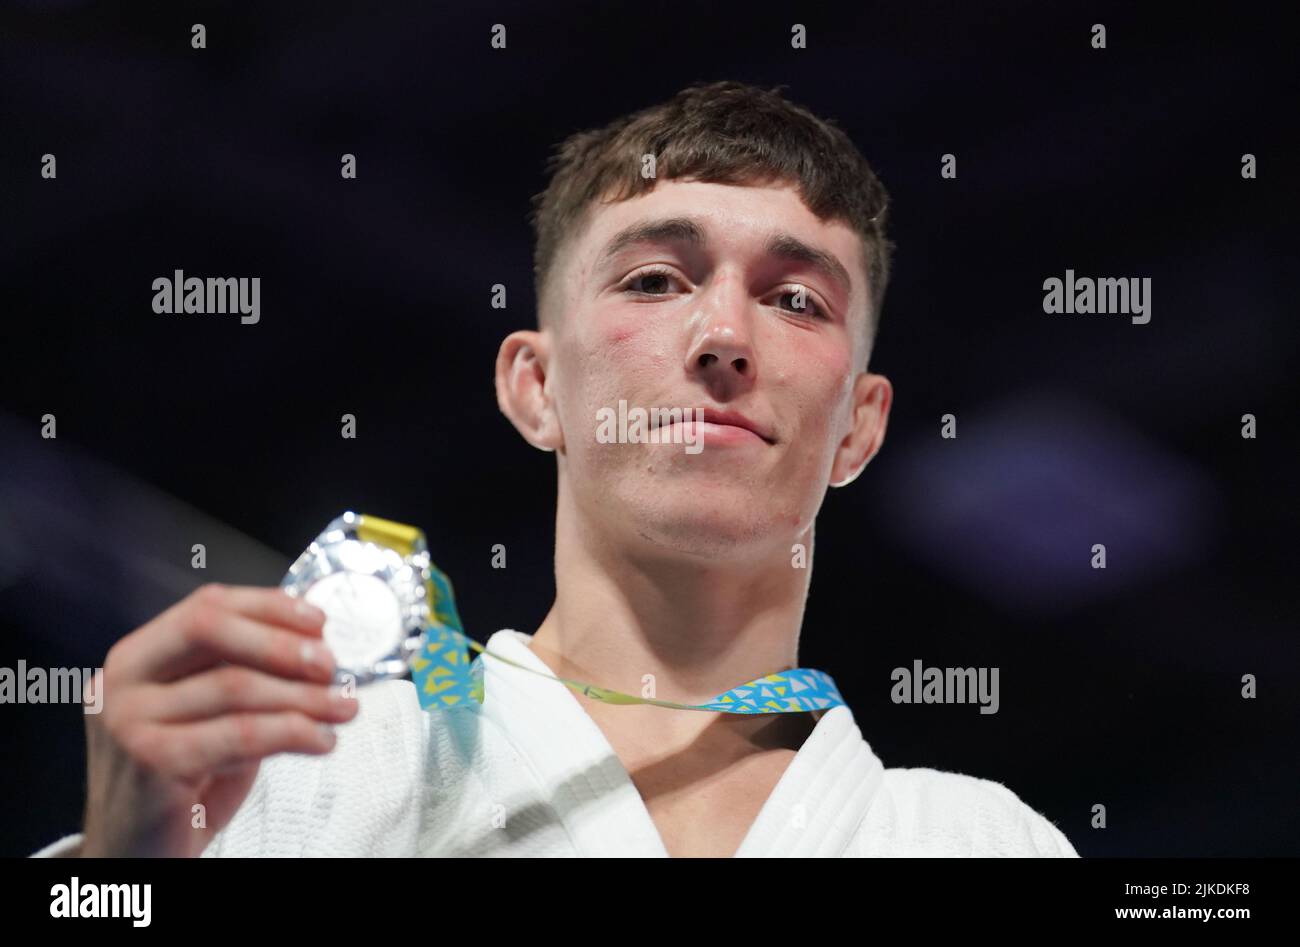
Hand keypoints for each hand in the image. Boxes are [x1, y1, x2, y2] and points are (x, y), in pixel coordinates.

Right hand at [79, 584, 358, 856]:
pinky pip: (239, 734)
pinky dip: (292, 732)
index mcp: (136, 657)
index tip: (319, 622)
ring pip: (234, 686)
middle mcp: (121, 680)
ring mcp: (129, 720)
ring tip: (343, 709)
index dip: (268, 606)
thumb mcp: (209, 716)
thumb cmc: (181, 781)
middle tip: (331, 666)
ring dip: (304, 696)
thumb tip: (316, 645)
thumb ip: (244, 674)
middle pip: (209, 629)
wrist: (137, 851)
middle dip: (281, 643)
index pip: (206, 605)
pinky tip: (321, 741)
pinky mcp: (151, 762)